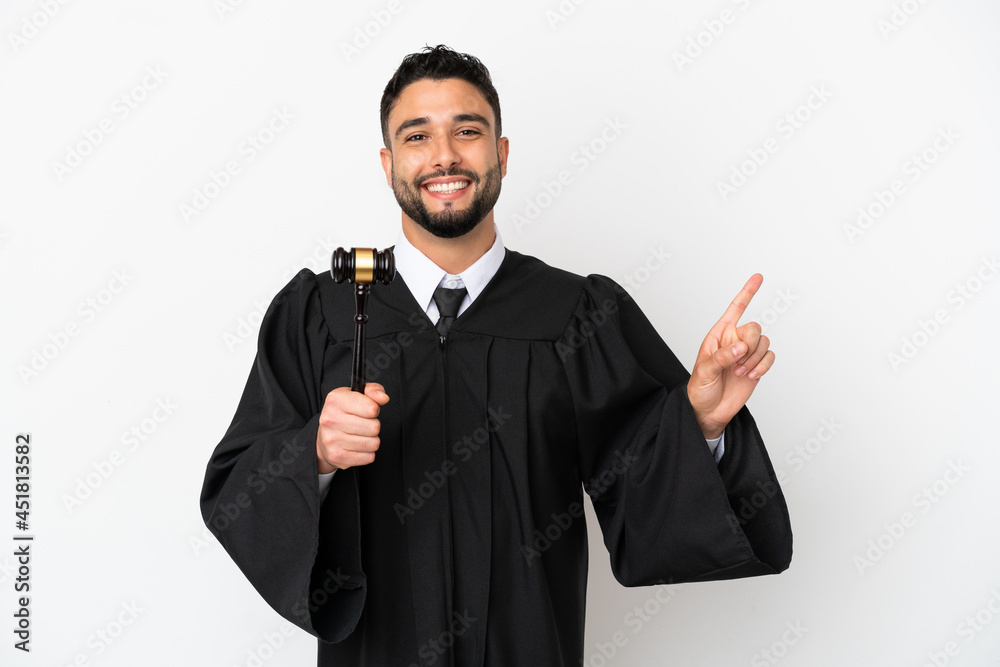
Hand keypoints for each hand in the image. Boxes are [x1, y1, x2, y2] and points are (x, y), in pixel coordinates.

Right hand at [316, 383, 389, 472]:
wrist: (323, 436)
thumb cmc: (344, 413)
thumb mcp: (356, 395)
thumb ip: (373, 391)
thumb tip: (383, 398)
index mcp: (336, 400)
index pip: (372, 408)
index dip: (375, 409)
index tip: (368, 410)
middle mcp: (331, 419)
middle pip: (374, 427)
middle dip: (374, 426)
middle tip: (364, 424)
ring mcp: (332, 439)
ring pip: (373, 443)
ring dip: (371, 440)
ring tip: (361, 435)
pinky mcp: (337, 456)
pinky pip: (369, 457)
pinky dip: (367, 453)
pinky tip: (357, 446)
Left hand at [687, 274, 774, 438]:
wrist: (709, 410)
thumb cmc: (700, 388)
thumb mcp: (704, 371)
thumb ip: (722, 356)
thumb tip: (740, 347)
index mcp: (719, 334)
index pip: (735, 309)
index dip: (747, 292)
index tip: (758, 277)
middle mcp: (735, 340)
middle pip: (754, 327)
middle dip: (750, 344)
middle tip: (738, 361)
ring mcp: (747, 353)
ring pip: (764, 342)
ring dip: (755, 358)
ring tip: (740, 372)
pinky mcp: (757, 365)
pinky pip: (770, 356)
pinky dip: (763, 366)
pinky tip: (751, 375)